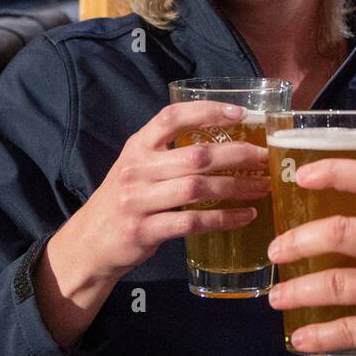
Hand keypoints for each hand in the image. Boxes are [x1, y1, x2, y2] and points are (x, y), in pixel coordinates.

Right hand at [50, 100, 270, 287]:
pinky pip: (191, 222)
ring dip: (236, 187)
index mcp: (137, 146)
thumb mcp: (138, 167)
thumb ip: (171, 153)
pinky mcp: (143, 231)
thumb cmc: (126, 200)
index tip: (240, 113)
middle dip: (238, 155)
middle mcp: (136, 169)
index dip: (207, 111)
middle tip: (266, 157)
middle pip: (196, 156)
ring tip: (262, 187)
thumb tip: (229, 142)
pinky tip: (244, 216)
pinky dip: (223, 219)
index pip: (172, 117)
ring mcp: (138, 201)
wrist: (89, 243)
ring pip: (197, 188)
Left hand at [265, 159, 355, 355]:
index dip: (335, 172)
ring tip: (277, 296)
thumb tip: (337, 217)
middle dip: (298, 242)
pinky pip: (351, 329)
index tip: (301, 177)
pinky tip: (300, 337)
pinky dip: (320, 335)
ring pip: (337, 284)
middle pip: (342, 233)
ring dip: (298, 290)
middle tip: (277, 251)